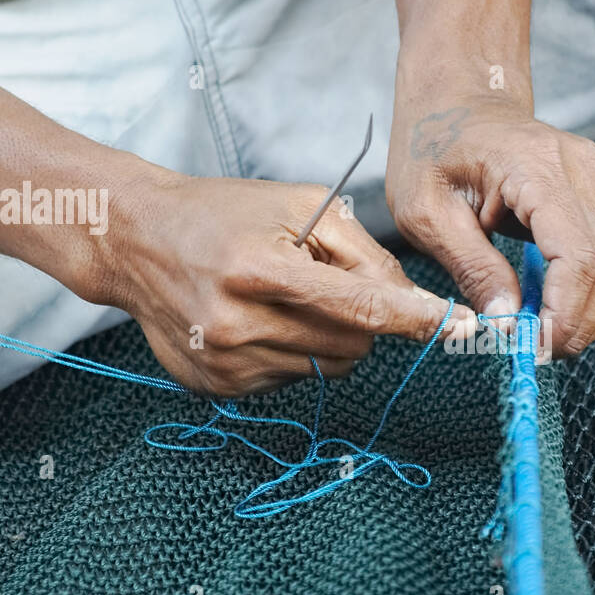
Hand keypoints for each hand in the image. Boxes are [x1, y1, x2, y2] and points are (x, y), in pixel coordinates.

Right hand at [96, 173, 470, 395]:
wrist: (135, 241)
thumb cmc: (225, 213)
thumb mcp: (299, 206)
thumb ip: (363, 254)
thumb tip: (413, 302)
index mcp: (260, 268)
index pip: (360, 307)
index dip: (415, 319)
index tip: (459, 326)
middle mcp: (238, 322)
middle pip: (352, 346)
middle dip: (361, 321)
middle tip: (326, 285)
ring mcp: (225, 363)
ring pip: (327, 370)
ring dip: (326, 339)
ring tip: (284, 300)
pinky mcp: (216, 388)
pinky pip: (292, 382)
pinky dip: (293, 354)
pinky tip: (259, 322)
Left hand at [385, 92, 594, 358]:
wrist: (457, 98)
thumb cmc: (432, 146)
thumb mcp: (426, 212)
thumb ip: (472, 268)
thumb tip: (510, 323)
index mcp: (536, 168)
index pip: (577, 256)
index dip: (565, 314)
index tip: (536, 350)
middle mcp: (581, 171)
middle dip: (578, 324)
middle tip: (537, 353)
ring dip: (585, 314)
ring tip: (540, 331)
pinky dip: (584, 294)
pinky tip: (547, 304)